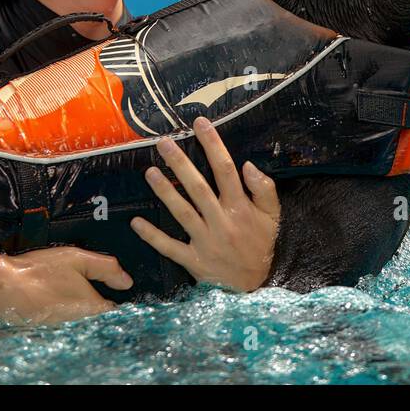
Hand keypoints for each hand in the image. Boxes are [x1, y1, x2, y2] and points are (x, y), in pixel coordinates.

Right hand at [0, 246, 132, 324]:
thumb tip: (126, 281)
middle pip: (97, 314)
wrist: (1, 288)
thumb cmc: (39, 272)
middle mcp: (79, 324)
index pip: (117, 310)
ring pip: (79, 317)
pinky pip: (62, 320)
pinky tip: (51, 294)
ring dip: (77, 304)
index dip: (116, 296)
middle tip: (84, 282)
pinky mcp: (46, 329)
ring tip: (63, 286)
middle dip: (96, 300)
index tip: (112, 285)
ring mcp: (62, 329)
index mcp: (92, 309)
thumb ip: (107, 268)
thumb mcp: (78, 259)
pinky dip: (60, 308)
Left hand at [131, 116, 280, 291]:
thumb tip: (248, 165)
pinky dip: (152, 236)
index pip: (225, 170)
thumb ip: (264, 189)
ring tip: (149, 172)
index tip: (200, 124)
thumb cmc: (261, 244)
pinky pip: (169, 247)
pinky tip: (136, 222)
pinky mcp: (193, 260)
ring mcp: (204, 241)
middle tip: (163, 142)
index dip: (213, 145)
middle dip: (180, 163)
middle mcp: (220, 221)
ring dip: (164, 192)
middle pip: (198, 187)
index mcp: (240, 207)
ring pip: (181, 212)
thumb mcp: (273, 216)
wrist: (253, 286)